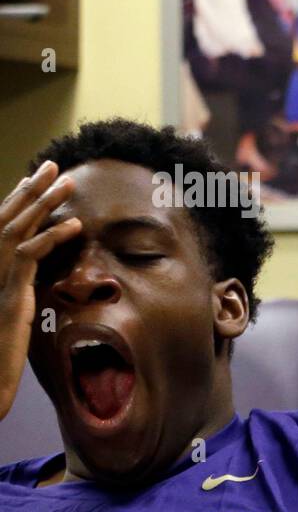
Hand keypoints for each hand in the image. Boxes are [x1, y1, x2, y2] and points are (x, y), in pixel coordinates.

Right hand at [0, 161, 81, 420]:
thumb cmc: (4, 346)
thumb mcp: (16, 308)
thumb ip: (24, 285)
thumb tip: (39, 273)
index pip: (5, 223)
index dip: (19, 198)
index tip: (37, 177)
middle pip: (10, 217)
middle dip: (31, 189)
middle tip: (53, 165)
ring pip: (20, 229)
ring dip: (45, 203)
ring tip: (68, 182)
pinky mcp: (11, 291)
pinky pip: (30, 256)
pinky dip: (52, 238)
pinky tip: (75, 226)